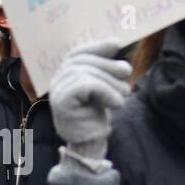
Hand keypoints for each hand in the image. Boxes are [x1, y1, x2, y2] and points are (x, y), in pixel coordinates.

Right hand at [49, 40, 131, 161]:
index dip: (96, 47)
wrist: (91, 142)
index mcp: (65, 75)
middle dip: (109, 65)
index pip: (77, 53)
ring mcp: (57, 91)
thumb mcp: (104, 85)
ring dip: (112, 83)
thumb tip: (115, 42)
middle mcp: (57, 81)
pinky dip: (107, 93)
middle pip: (83, 61)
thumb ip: (105, 67)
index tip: (117, 44)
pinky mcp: (61, 101)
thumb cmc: (97, 113)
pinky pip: (88, 85)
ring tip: (124, 95)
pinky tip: (116, 104)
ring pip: (87, 73)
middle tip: (128, 73)